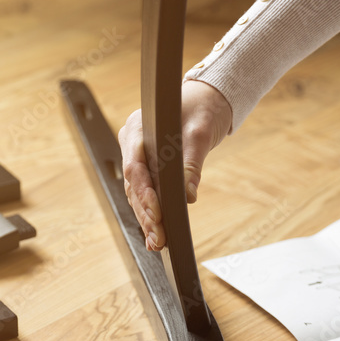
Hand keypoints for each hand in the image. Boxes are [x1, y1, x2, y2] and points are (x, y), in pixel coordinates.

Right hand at [118, 80, 232, 251]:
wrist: (207, 98)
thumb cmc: (203, 107)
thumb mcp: (200, 133)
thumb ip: (191, 164)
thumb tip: (188, 196)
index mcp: (136, 129)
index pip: (135, 167)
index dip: (144, 194)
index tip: (157, 214)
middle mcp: (132, 145)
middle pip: (134, 186)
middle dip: (146, 215)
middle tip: (159, 238)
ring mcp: (138, 157)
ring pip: (138, 194)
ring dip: (147, 219)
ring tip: (157, 243)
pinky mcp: (149, 168)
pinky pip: (146, 194)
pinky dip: (151, 214)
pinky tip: (155, 236)